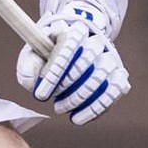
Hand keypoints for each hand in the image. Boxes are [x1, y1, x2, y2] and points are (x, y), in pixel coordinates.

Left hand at [15, 0, 130, 124]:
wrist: (74, 50)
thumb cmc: (50, 54)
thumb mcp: (33, 55)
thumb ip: (28, 67)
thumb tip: (33, 82)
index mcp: (73, 29)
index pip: (68, 46)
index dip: (54, 72)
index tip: (40, 95)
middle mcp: (96, 40)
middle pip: (86, 62)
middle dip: (67, 87)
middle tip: (54, 102)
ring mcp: (110, 56)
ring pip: (101, 77)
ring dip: (79, 99)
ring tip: (61, 108)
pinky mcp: (119, 73)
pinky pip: (113, 92)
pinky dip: (95, 108)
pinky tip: (79, 117)